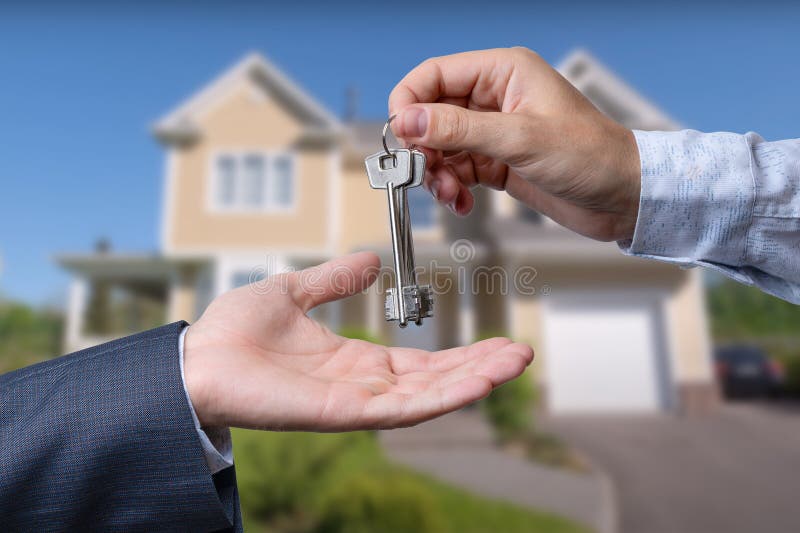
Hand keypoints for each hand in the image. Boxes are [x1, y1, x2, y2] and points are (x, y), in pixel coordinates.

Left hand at [183, 252, 532, 430]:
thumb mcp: (295, 291)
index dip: (460, 354)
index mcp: (354, 361)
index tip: (496, 341)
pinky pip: (401, 409)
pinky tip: (476, 382)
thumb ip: (335, 279)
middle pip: (436, 381)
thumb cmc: (235, 331)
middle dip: (480, 368)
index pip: (421, 362)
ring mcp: (355, 403)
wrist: (196, 357)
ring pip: (428, 396)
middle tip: (522, 354)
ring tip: (515, 363)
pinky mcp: (341, 413)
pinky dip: (442, 396)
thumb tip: (371, 260)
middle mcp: (362, 386)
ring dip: (473, 380)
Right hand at [389, 47, 640, 241]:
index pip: (436, 75)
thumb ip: (460, 128)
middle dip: (423, 146)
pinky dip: (451, 186)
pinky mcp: (496, 161)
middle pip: (432, 113)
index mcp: (504, 72)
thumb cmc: (592, 156)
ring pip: (441, 145)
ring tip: (449, 193)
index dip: (410, 102)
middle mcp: (495, 97)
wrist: (623, 196)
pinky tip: (460, 200)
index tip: (400, 135)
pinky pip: (456, 169)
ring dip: (436, 172)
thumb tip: (409, 119)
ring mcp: (494, 131)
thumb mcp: (520, 139)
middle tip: (424, 172)